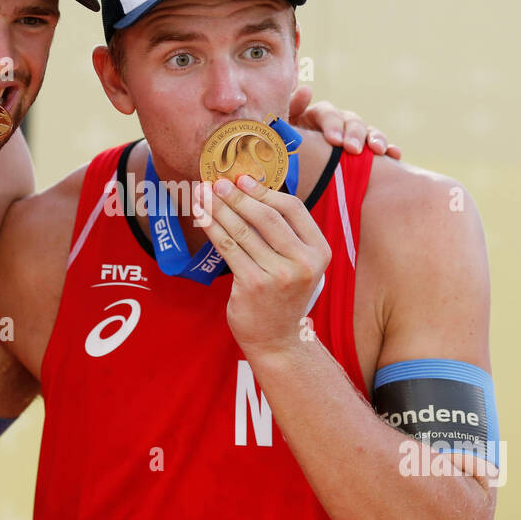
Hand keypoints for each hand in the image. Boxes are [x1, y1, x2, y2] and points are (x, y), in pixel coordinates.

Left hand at [193, 175, 330, 356]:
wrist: (276, 340)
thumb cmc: (283, 296)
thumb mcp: (298, 264)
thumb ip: (285, 234)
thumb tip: (251, 192)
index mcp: (319, 251)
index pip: (293, 209)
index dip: (265, 191)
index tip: (243, 179)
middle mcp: (303, 262)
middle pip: (267, 217)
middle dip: (238, 196)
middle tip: (218, 183)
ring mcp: (278, 275)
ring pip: (243, 231)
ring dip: (220, 208)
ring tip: (204, 194)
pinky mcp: (253, 284)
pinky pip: (228, 247)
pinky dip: (212, 227)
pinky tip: (201, 216)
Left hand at [287, 84, 400, 158]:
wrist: (295, 179)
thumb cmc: (284, 156)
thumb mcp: (282, 135)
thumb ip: (290, 113)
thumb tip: (306, 89)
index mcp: (316, 118)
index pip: (327, 113)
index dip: (332, 124)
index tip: (335, 141)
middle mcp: (337, 124)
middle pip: (350, 120)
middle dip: (354, 134)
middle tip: (353, 150)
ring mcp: (353, 137)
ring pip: (367, 131)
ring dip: (375, 138)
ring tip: (379, 151)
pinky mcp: (365, 153)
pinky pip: (380, 148)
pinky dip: (389, 149)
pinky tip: (395, 155)